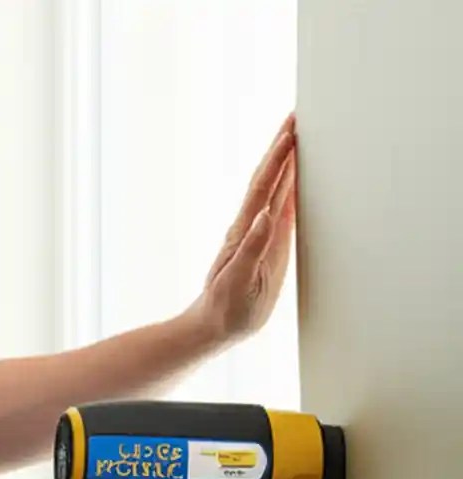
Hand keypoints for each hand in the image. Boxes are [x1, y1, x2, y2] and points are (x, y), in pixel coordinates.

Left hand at [186, 112, 298, 343]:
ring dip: (287, 162)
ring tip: (299, 136)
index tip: (291, 132)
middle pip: (269, 178)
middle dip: (283, 148)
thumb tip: (264, 215)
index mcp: (245, 231)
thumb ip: (251, 248)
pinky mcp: (269, 245)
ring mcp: (260, 233)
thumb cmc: (226, 307)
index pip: (264, 186)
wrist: (215, 325)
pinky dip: (291, 187)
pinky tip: (299, 176)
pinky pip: (282, 208)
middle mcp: (252, 226)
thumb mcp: (239, 280)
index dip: (278, 158)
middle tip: (297, 118)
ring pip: (275, 189)